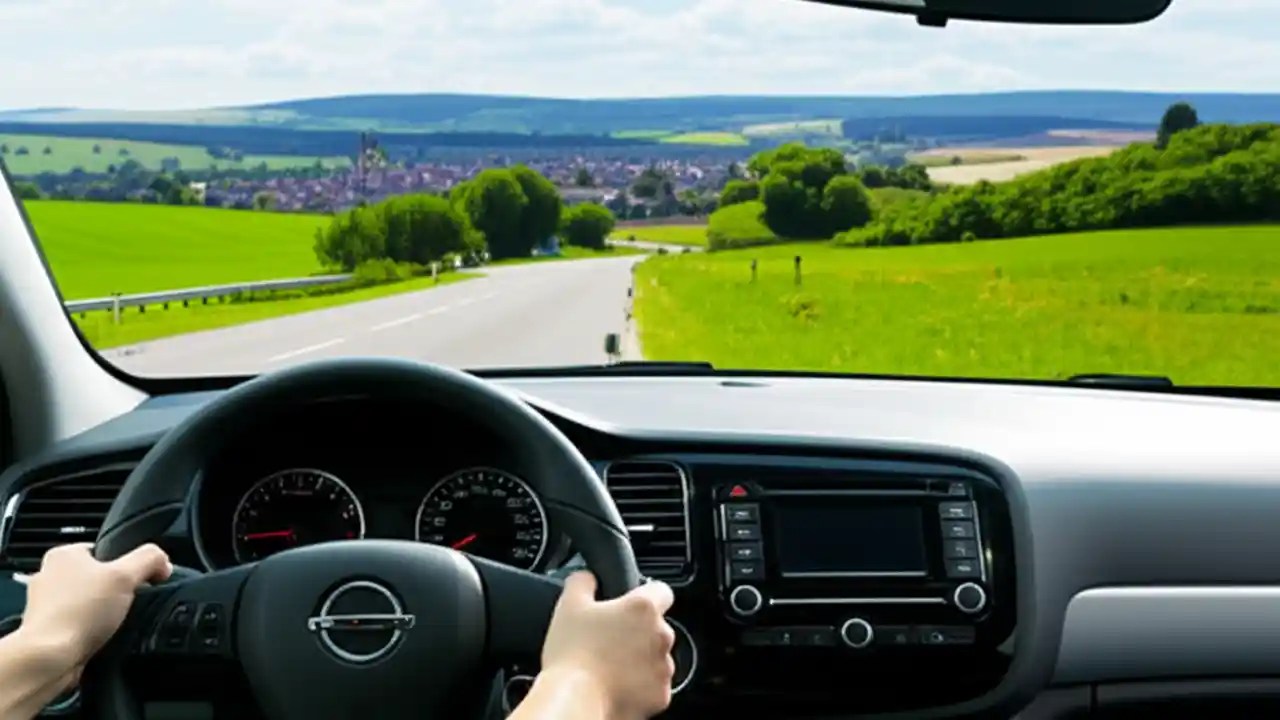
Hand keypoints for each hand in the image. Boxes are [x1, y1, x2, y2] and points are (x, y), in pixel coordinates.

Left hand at [16, 543, 172, 685]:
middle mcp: (48, 576)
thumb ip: (150, 559)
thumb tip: (163, 562)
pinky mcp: (46, 631)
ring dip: (102, 614)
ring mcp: (44, 605)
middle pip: (98, 578)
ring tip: (112, 624)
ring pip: (88, 603)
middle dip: (115, 592)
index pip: (105, 551)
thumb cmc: (79, 613)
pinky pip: (79, 625)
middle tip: (127, 603)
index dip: (127, 565)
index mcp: (63, 554)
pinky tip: (99, 638)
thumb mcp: (126, 575)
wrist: (50, 659)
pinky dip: (91, 631)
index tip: (138, 581)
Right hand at [539, 572, 674, 719]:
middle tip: (607, 640)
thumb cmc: (573, 654)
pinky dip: (639, 686)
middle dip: (636, 633)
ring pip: (655, 657)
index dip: (645, 594)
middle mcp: (661, 635)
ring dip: (638, 659)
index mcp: (643, 608)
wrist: (576, 701)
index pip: (661, 590)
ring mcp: (664, 668)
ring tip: (608, 665)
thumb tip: (588, 576)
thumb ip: (583, 581)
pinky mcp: (661, 695)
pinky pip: (653, 685)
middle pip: (655, 627)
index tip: (628, 605)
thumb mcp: (569, 605)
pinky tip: (614, 685)